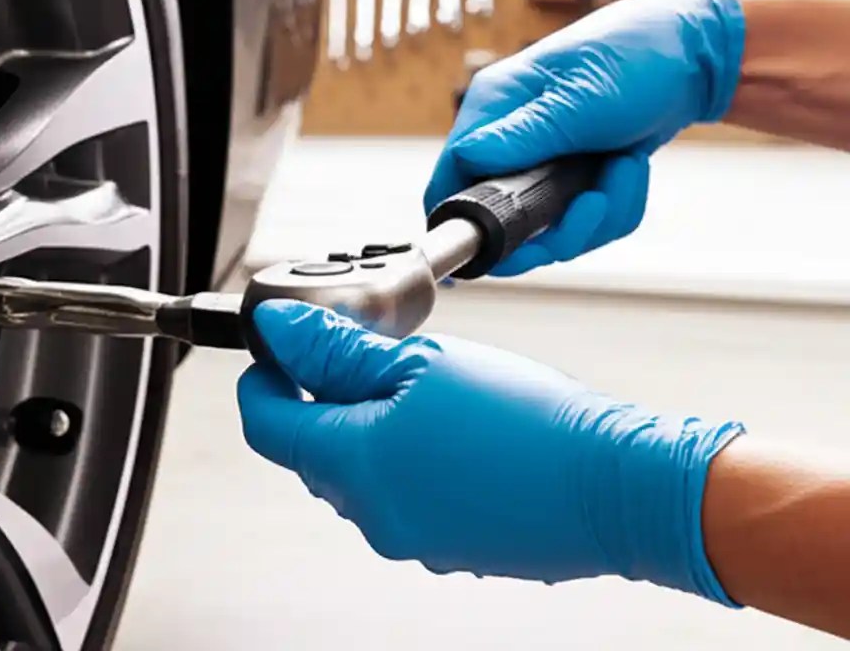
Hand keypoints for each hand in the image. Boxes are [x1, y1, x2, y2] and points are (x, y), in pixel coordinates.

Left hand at [236, 300, 743, 602]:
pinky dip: (408, 461)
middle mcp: (370, 513)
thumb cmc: (530, 422)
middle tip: (363, 355)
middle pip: (311, 450)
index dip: (263, 382)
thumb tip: (280, 331)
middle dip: (322, 400)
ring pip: (358, 474)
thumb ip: (337, 350)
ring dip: (368, 430)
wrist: (617, 485)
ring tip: (425, 390)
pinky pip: (403, 497)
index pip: (267, 425)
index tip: (276, 354)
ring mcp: (409, 538)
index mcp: (352, 463)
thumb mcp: (422, 362)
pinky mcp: (446, 549)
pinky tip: (456, 434)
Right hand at [424, 0, 745, 275]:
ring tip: (623, 169)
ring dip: (596, 216)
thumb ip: (521, 138)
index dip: (468, 223)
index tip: (508, 248)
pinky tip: (629, 168)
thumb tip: (466, 160)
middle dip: (554, 229)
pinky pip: (580, 221)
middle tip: (590, 211)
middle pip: (501, 221)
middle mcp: (508, 139)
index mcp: (493, 109)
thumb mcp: (580, 102)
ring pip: (547, 229)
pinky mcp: (571, 176)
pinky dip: (614, 207)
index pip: (451, 180)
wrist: (699, 55)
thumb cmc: (641, 58)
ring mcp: (540, 160)